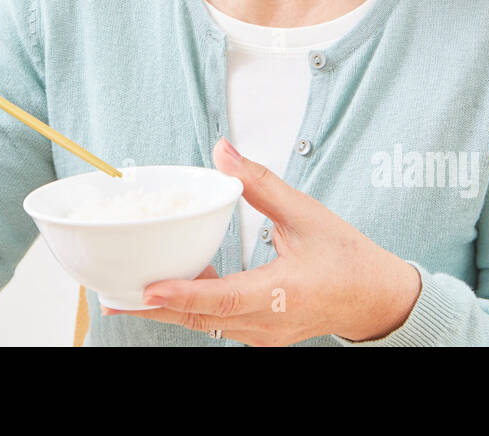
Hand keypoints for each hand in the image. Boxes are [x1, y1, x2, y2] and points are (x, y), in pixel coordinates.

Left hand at [100, 137, 421, 344]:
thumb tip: (225, 152)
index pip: (226, 299)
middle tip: (113, 296)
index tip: (149, 289)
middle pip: (203, 319)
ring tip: (130, 290)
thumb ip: (261, 184)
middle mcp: (269, 323)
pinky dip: (194, 307)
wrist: (375, 298)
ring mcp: (264, 335)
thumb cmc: (346, 257)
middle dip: (156, 308)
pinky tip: (176, 284)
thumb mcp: (306, 213)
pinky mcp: (261, 334)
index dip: (185, 294)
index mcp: (283, 293)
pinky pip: (219, 323)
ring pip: (208, 324)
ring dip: (171, 308)